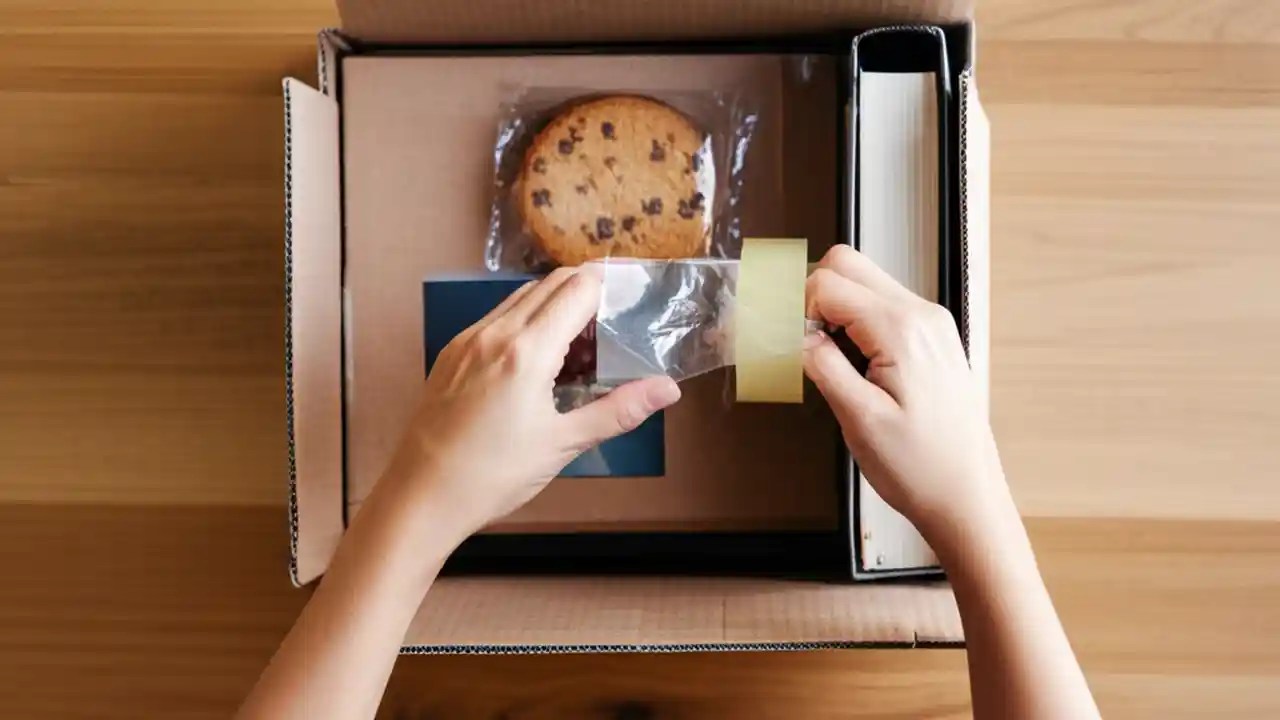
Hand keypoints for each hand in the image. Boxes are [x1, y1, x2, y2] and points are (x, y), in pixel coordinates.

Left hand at [382, 266, 680, 535]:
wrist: (421, 497)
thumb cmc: (490, 476)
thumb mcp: (563, 444)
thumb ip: (618, 410)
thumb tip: (666, 390)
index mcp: (527, 351)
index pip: (578, 290)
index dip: (609, 284)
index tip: (631, 292)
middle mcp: (495, 334)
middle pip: (551, 284)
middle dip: (586, 289)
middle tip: (613, 318)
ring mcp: (468, 341)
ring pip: (521, 298)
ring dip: (554, 304)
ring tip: (579, 344)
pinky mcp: (451, 354)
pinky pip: (496, 319)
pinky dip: (525, 322)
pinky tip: (538, 359)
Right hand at [803, 246, 1007, 536]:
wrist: (966, 496)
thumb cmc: (921, 467)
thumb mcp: (858, 419)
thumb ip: (822, 365)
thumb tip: (794, 334)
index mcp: (902, 331)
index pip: (829, 283)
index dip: (796, 309)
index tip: (787, 342)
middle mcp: (922, 316)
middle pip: (848, 265)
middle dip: (813, 298)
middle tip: (804, 344)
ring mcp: (930, 325)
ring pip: (864, 282)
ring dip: (835, 311)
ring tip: (831, 362)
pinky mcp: (931, 338)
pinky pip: (883, 307)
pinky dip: (856, 323)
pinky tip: (854, 365)